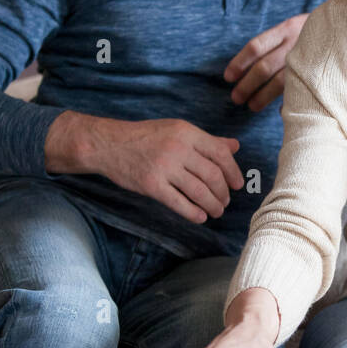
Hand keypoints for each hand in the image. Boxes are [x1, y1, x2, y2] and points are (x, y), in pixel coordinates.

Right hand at [45, 112, 243, 223]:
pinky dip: (194, 213)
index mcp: (187, 132)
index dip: (233, 172)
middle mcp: (178, 148)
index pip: (220, 153)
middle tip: (225, 202)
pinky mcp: (151, 185)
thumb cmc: (146, 137)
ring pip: (199, 192)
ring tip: (217, 211)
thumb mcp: (177, 130)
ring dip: (213, 205)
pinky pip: (179, 203)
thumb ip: (207, 140)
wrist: (109, 144)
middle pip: (213, 175)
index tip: (237, 184)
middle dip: (223, 193)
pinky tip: (200, 217)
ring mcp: (164, 167)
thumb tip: (235, 146)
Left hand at [224, 12, 308, 110]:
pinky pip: (300, 89)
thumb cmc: (313, 34)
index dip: (240, 62)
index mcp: (286, 29)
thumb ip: (276, 47)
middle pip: (264, 66)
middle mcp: (296, 43)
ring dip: (262, 96)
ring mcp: (309, 58)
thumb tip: (249, 72)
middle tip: (236, 98)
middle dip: (247, 84)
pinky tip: (280, 111)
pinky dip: (289, 102)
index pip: (256, 46)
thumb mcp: (295, 31)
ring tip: (251, 106)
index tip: (228, 77)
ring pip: (280, 81)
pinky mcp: (319, 70)